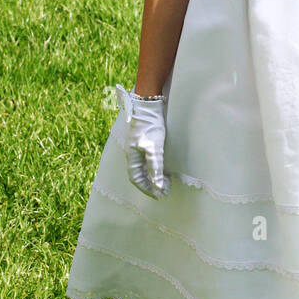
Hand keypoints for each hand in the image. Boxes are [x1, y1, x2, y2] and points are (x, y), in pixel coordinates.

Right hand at [114, 84, 170, 198]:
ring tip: (166, 181)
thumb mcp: (154, 148)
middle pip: (140, 174)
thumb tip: (157, 186)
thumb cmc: (150, 126)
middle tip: (165, 190)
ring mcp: (138, 146)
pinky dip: (155, 166)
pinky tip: (163, 166)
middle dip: (151, 184)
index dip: (147, 189)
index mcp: (132, 156)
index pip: (136, 179)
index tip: (159, 195)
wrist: (148, 104)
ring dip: (153, 176)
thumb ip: (155, 167)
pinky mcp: (144, 140)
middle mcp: (133, 153)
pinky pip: (147, 159)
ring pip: (144, 167)